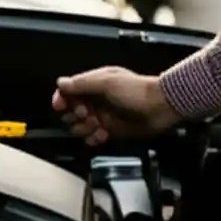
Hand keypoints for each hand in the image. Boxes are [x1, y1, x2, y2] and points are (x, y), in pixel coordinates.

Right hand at [51, 66, 181, 145]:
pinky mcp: (110, 131)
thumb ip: (82, 83)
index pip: (69, 91)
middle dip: (75, 114)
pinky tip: (103, 135)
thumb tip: (60, 83)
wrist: (160, 107)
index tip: (60, 106)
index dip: (62, 98)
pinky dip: (94, 138)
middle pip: (71, 110)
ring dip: (84, 128)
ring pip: (80, 126)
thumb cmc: (136, 91)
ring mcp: (103, 116)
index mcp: (95, 83)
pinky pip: (93, 137)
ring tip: (97, 125)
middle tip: (86, 114)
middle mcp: (96, 99)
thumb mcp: (107, 82)